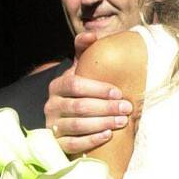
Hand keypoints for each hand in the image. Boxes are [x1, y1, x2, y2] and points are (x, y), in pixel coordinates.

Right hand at [44, 32, 132, 156]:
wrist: (71, 122)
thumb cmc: (83, 94)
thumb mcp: (82, 71)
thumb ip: (86, 52)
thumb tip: (93, 34)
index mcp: (57, 86)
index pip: (75, 84)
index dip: (98, 88)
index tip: (119, 92)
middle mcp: (51, 105)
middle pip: (78, 106)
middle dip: (106, 107)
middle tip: (127, 108)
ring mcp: (52, 126)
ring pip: (76, 125)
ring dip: (102, 123)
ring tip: (122, 122)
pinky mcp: (57, 144)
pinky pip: (72, 144)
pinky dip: (91, 140)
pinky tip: (107, 136)